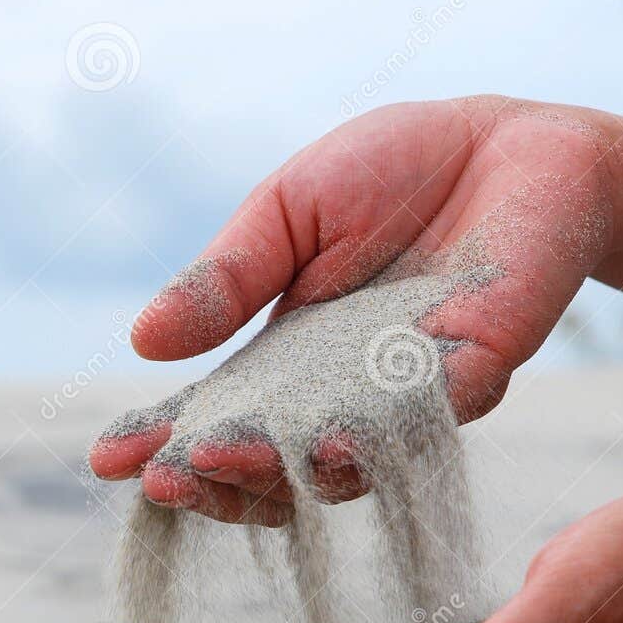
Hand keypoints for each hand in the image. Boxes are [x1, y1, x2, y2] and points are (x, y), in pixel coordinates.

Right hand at [90, 96, 619, 518]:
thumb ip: (230, 275)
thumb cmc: (395, 171)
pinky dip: (375, 438)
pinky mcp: (474, 378)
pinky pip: (422, 424)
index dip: (163, 440)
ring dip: (276, 470)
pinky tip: (326, 443)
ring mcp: (406, 398)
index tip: (108, 457)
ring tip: (220, 459)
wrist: (514, 142)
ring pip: (337, 466)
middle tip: (161, 479)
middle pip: (268, 464)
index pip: (216, 416)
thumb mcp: (290, 209)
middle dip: (211, 476)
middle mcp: (342, 396)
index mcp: (288, 358)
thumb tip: (143, 342)